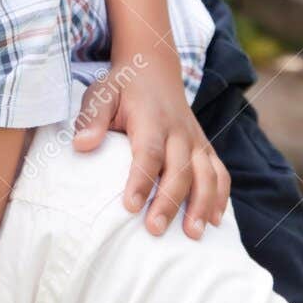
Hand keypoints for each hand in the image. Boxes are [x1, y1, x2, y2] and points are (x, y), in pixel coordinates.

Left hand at [73, 65, 228, 238]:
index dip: (141, 179)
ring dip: (202, 205)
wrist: (154, 67)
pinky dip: (221, 196)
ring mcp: (196, 139)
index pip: (149, 152)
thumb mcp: (101, 93)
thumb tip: (81, 145)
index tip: (129, 206)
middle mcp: (179, 130)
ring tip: (192, 235)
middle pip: (180, 169)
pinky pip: (220, 172)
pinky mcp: (205, 147)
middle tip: (154, 230)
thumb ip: (92, 118)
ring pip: (206, 174)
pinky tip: (214, 221)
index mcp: (151, 118)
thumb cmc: (122, 86)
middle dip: (170, 202)